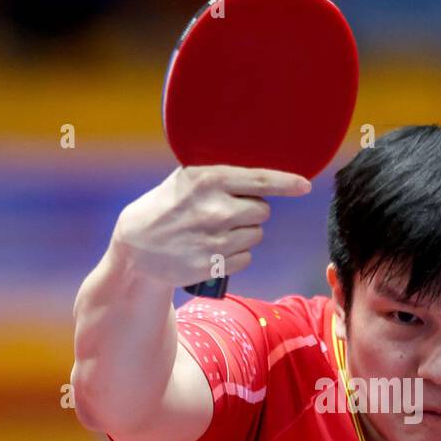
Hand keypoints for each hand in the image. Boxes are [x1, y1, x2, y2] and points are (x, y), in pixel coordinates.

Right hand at [110, 165, 309, 287]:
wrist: (136, 248)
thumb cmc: (165, 207)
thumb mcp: (184, 180)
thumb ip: (218, 176)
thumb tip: (259, 174)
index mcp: (208, 180)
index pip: (260, 181)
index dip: (287, 183)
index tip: (304, 185)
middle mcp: (215, 209)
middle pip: (262, 211)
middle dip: (250, 211)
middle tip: (225, 212)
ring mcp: (215, 239)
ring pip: (256, 235)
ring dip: (245, 234)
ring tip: (216, 231)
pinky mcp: (214, 265)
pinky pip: (246, 258)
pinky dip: (236, 255)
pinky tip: (214, 249)